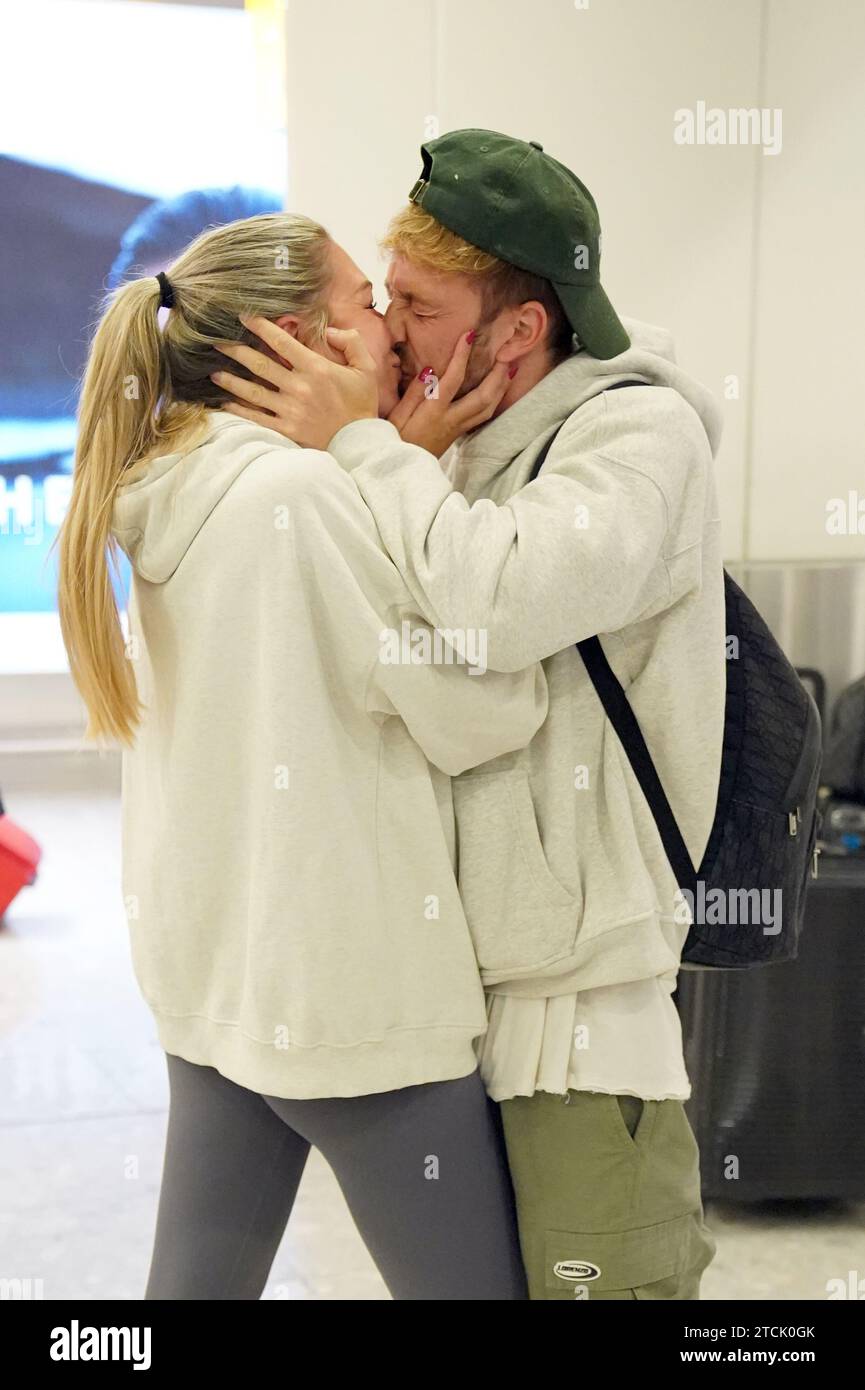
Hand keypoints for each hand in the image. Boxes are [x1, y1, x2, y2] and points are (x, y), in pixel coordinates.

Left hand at [210, 315, 377, 449]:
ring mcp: (290, 410)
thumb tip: (329, 329)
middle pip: (258, 364)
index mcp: (316, 368)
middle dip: (234, 350)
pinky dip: (239, 410)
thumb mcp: (366, 368)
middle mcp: (299, 387)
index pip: (281, 342)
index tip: (242, 316)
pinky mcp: (286, 430)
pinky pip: (257, 418)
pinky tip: (225, 403)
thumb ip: (350, 341)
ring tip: (212, 371)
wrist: (361, 444)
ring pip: (252, 391)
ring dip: (230, 380)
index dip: (259, 326)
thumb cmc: (362, 405)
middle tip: (215, 340)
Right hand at [388, 331, 513, 456]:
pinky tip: (498, 390)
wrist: (401, 470)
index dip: (462, 356)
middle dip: (496, 375)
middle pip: (482, 397)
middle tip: (506, 354)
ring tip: (510, 369)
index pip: (452, 379)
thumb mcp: (396, 416)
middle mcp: (451, 420)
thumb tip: (431, 370)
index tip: (469, 335)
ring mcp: (458, 428)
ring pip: (488, 408)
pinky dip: (495, 400)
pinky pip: (484, 416)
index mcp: (434, 412)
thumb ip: (413, 393)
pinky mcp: (459, 434)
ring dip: (501, 388)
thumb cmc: (393, 439)